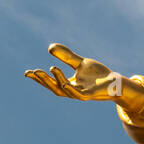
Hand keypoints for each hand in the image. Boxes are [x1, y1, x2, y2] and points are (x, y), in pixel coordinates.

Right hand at [24, 44, 143, 112]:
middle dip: (43, 81)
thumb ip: (66, 56)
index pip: (50, 82)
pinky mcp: (90, 95)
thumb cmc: (98, 75)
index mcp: (68, 84)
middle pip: (53, 87)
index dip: (39, 78)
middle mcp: (72, 91)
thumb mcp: (80, 63)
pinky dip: (70, 89)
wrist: (115, 83)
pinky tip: (64, 83)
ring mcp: (80, 94)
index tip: (27, 72)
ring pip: (64, 89)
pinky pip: (78, 94)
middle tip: (32, 72)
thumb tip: (50, 47)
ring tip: (49, 69)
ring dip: (56, 80)